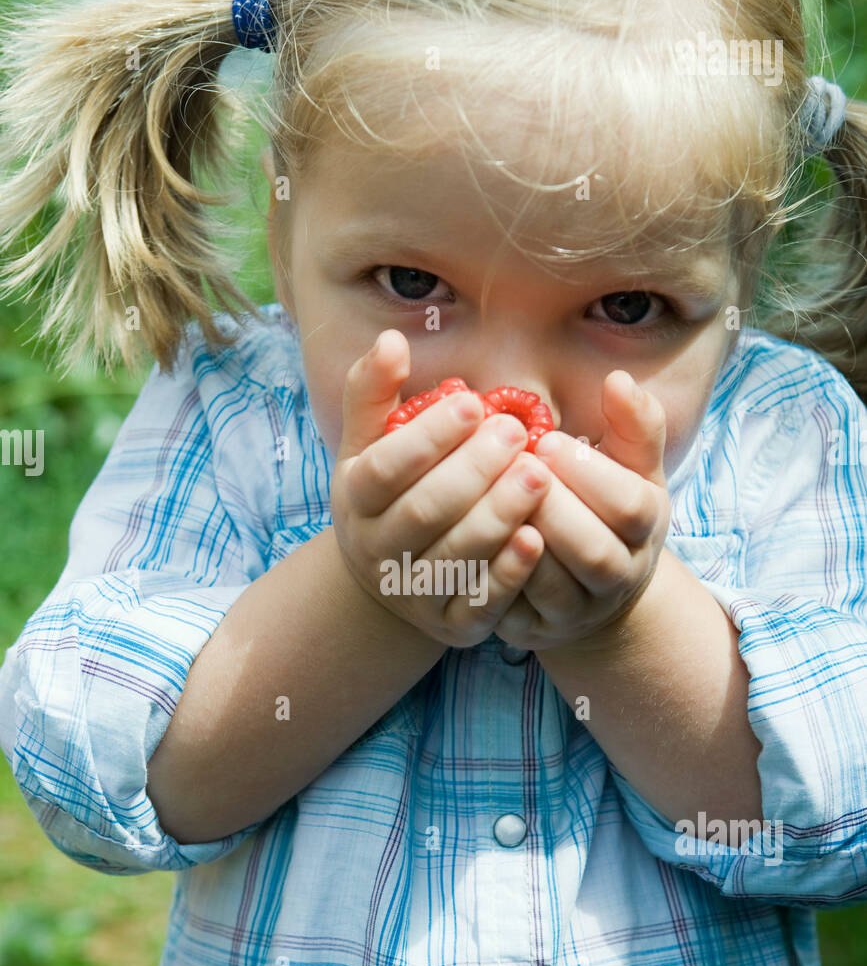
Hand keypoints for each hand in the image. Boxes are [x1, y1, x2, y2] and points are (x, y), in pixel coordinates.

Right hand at [330, 330, 554, 647]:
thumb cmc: (392, 492)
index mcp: (355, 498)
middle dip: (473, 472)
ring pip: (455, 557)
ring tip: (537, 477)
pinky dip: (508, 573)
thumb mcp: (371, 443)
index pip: (387, 468)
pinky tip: (536, 539)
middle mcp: (376, 550)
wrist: (392, 578)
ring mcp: (413, 592)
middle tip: (517, 434)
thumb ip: (375, 391)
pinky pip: (480, 602)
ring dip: (497, 517)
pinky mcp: (451, 625)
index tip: (474, 403)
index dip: (429, 437)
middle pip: (424, 512)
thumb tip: (391, 340)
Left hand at [493, 370, 670, 652]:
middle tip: (511, 469)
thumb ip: (631, 423)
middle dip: (552, 509)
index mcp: (644, 527)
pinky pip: (509, 613)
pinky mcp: (533, 632)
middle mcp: (618, 576)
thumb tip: (620, 379)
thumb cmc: (601, 508)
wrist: (589, 588)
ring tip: (482, 499)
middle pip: (594, 553)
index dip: (589, 474)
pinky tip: (460, 537)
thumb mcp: (628, 466)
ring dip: (515, 543)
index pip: (630, 506)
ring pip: (552, 589)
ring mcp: (576, 612)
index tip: (546, 440)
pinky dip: (487, 576)